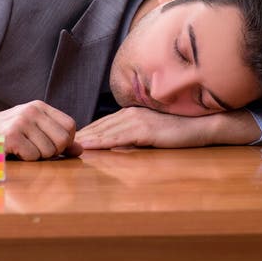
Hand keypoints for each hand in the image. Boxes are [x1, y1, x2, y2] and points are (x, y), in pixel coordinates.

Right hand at [0, 102, 82, 160]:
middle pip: (63, 139)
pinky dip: (25, 160)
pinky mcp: (11, 136)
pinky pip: (33, 157)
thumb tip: (80, 149)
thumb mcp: (33, 131)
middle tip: (37, 151)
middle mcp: (32, 110)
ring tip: (22, 150)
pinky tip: (14, 153)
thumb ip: (56, 138)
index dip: (66, 141)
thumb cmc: (6, 134)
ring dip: (37, 157)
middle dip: (54, 152)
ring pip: (49, 151)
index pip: (70, 125)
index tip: (52, 145)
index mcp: (39, 106)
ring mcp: (21, 122)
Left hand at [76, 106, 260, 149]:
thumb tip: (116, 147)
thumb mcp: (152, 135)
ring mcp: (138, 120)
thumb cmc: (179, 132)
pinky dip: (102, 141)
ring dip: (85, 139)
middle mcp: (131, 113)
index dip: (85, 134)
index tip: (68, 142)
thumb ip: (134, 137)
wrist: (202, 127)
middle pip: (98, 126)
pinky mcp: (145, 130)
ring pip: (104, 130)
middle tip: (59, 145)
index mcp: (131, 113)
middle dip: (79, 136)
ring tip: (67, 147)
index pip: (102, 124)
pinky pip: (119, 136)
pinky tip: (89, 146)